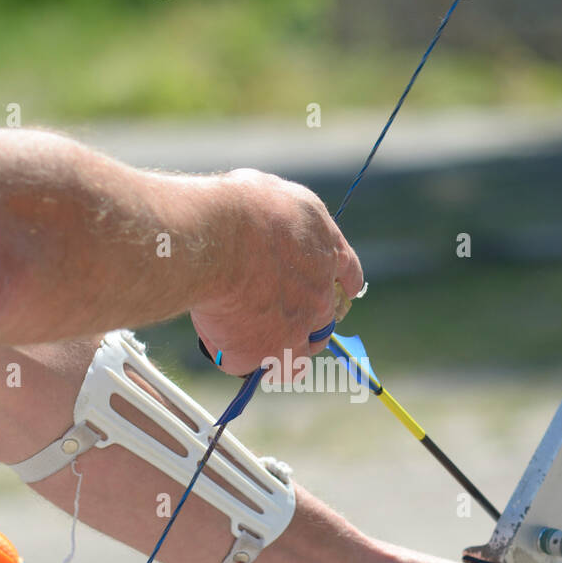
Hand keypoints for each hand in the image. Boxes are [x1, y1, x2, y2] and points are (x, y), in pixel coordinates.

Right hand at [191, 169, 362, 376]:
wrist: (220, 238)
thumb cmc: (243, 209)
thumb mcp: (281, 199)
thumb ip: (288, 224)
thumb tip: (276, 228)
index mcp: (326, 253)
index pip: (348, 274)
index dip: (342, 284)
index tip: (342, 289)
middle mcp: (318, 296)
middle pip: (322, 328)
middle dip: (303, 329)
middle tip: (272, 322)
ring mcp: (293, 330)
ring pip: (293, 362)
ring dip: (274, 355)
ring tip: (245, 344)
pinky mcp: (261, 352)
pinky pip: (243, 363)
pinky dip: (227, 353)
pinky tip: (212, 336)